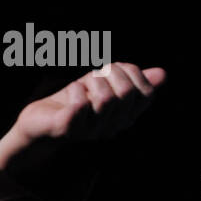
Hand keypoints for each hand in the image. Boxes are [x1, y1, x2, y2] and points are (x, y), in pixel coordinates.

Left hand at [0, 62, 167, 175]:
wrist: (37, 124)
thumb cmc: (73, 103)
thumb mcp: (105, 85)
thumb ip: (132, 80)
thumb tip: (163, 73)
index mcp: (125, 116)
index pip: (146, 92)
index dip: (133, 72)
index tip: (114, 69)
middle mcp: (111, 127)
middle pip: (127, 92)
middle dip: (110, 72)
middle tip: (94, 76)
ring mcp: (89, 130)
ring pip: (105, 97)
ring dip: (92, 80)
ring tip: (82, 85)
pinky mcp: (66, 130)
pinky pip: (80, 104)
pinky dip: (76, 89)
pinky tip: (71, 91)